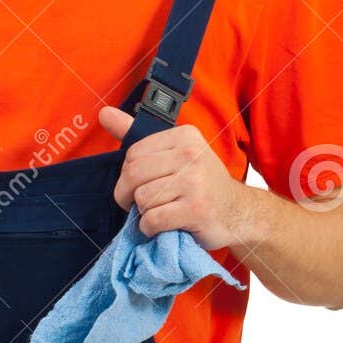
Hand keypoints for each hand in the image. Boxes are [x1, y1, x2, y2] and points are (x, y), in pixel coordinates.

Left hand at [98, 106, 244, 246]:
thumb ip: (137, 134)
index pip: (134, 154)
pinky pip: (152, 220)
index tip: (141, 185)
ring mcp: (195, 182)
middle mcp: (192, 154)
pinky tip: (165, 227)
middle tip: (142, 204)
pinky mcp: (196, 209)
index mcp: (185, 136)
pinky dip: (151, 229)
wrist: (238, 211)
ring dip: (145, 213)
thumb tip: (104, 113)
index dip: (129, 175)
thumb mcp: (175, 152)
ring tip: (162, 212)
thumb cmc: (201, 183)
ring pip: (141, 199)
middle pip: (133, 175)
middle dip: (129, 195)